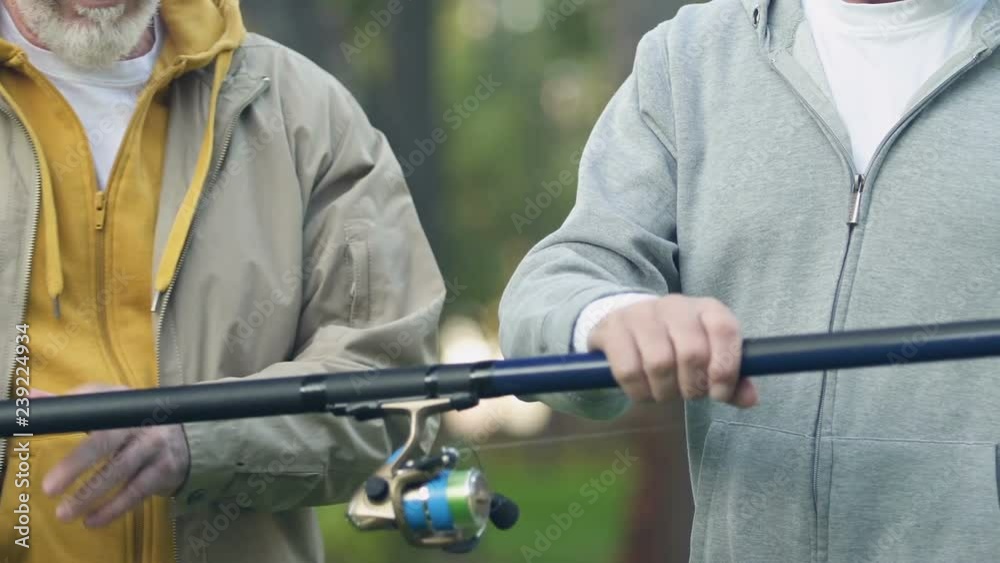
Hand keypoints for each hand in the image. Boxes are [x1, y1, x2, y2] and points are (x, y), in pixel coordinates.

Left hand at [36, 384, 189, 527]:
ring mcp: (154, 445)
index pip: (95, 398)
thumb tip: (32, 397)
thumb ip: (73, 405)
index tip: (50, 422)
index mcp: (123, 401)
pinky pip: (136, 492)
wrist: (187, 438)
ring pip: (119, 471)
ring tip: (64, 513)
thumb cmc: (135, 424)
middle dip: (77, 463)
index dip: (74, 408)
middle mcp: (140, 420)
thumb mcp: (112, 408)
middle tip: (49, 488)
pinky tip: (92, 520)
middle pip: (105, 440)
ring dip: (90, 494)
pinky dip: (113, 508)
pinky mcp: (164, 469)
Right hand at [587, 295, 757, 407]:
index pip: (725, 330)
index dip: (726, 368)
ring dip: (664, 391)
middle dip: (692, 386)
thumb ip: (730, 379)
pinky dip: (639, 391)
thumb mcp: (707, 357)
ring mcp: (640, 314)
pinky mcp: (612, 329)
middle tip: (687, 394)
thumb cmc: (675, 345)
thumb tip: (750, 399)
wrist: (626, 324)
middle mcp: (675, 305)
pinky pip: (629, 370)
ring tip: (664, 392)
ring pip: (659, 363)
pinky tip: (643, 390)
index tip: (719, 394)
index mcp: (706, 308)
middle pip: (692, 352)